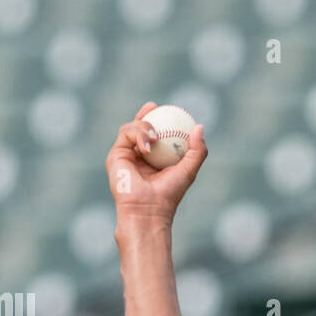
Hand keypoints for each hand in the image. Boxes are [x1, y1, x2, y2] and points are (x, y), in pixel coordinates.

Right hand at [106, 102, 207, 226]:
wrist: (149, 208)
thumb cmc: (169, 193)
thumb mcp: (189, 170)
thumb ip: (197, 150)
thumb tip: (200, 127)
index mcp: (154, 159)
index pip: (155, 135)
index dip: (160, 119)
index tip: (169, 110)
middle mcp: (138, 156)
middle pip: (139, 127)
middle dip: (145, 114)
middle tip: (154, 107)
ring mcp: (125, 155)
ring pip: (131, 127)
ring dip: (144, 127)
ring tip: (155, 138)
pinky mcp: (116, 155)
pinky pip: (125, 134)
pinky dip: (137, 135)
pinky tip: (147, 146)